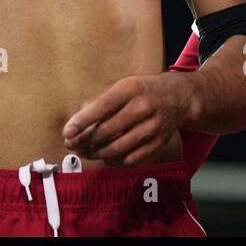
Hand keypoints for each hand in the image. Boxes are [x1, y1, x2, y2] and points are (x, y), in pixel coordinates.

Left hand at [62, 72, 192, 166]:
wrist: (178, 97)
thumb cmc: (143, 90)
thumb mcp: (123, 85)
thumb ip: (100, 99)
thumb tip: (77, 118)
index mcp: (130, 89)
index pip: (102, 107)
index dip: (82, 121)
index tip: (67, 132)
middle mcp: (143, 108)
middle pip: (107, 131)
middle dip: (85, 141)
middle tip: (71, 144)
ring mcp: (153, 128)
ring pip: (118, 148)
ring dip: (96, 153)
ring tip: (84, 151)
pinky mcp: (158, 143)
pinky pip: (131, 159)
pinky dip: (114, 161)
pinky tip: (105, 156)